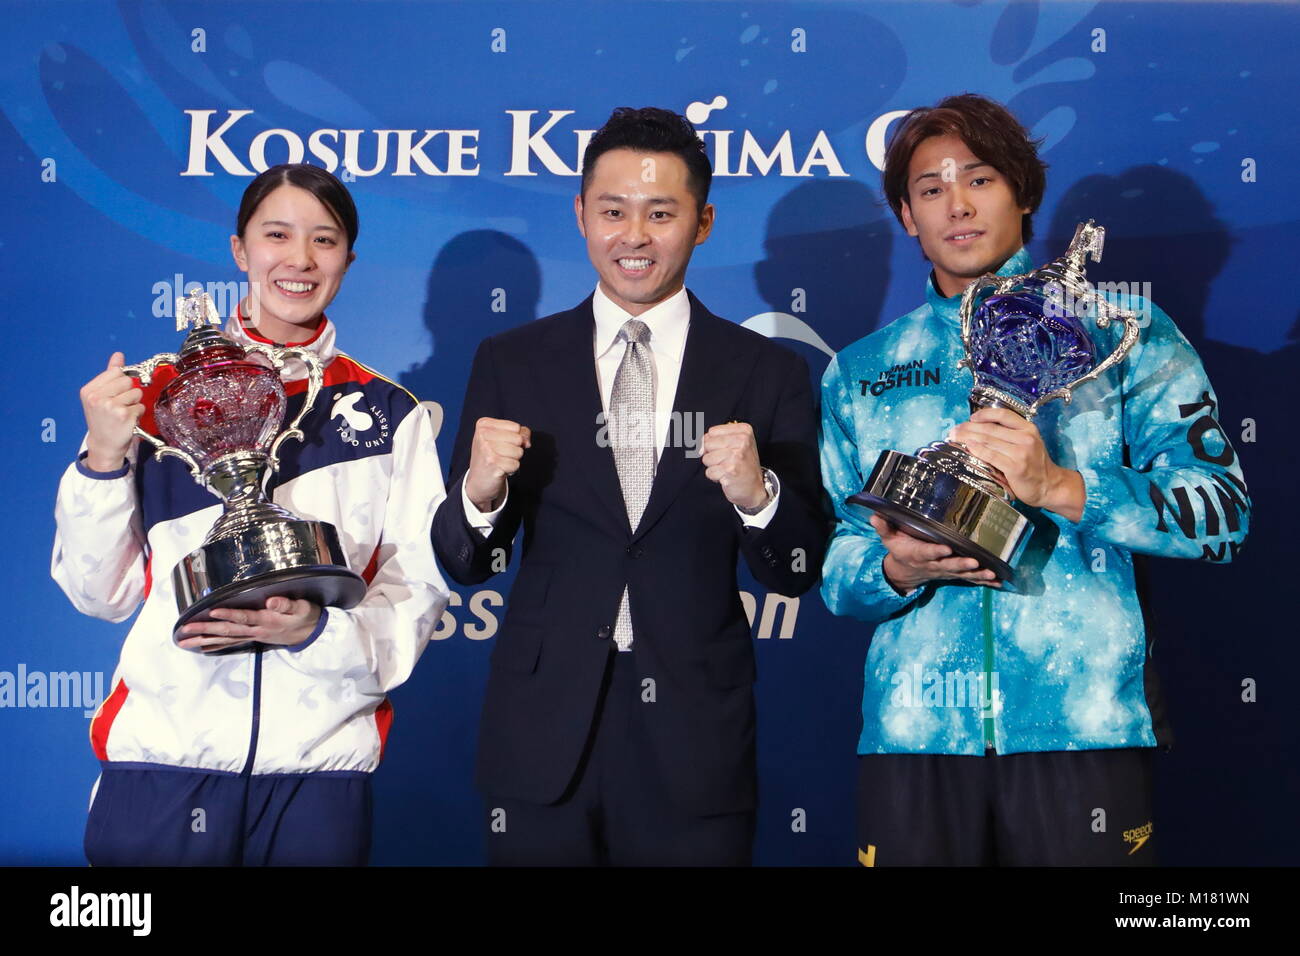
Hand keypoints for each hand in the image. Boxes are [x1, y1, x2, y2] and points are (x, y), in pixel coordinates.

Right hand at [79, 352, 143, 471]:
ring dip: (134, 403)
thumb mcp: (100, 396)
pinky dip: (138, 413)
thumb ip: (110, 374)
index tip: (116, 394)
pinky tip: (127, 421)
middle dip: (129, 392)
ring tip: (123, 413)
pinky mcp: (124, 415)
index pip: (116, 372)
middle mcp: (97, 397)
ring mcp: (110, 406)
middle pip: (128, 381)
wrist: (104, 444)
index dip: (121, 382)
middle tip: (120, 405)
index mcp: (89, 390)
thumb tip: (118, 355)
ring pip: (137, 393)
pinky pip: (141, 406)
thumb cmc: (103, 420)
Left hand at [176, 596, 320, 652]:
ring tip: (184, 640)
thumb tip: (271, 601)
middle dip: (204, 630)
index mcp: (266, 620)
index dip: (228, 614)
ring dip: (203, 639)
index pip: (244, 617)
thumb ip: (286, 605)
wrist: (310, 633)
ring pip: (224, 639)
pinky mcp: (252, 637)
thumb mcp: (301, 608)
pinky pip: (230, 643)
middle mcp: (256, 630)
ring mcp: (252, 635)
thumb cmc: (305, 616)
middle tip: (185, 630)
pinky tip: (201, 647)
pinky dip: (215, 646)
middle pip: (227, 631)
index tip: (211, 612)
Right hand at [465, 417, 530, 512]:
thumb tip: (527, 443)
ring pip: (518, 452)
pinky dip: (511, 469)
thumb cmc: (493, 455)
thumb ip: (520, 433)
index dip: (515, 438)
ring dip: (513, 459)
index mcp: (484, 424)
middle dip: (515, 449)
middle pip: (518, 439)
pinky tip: (500, 469)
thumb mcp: (503, 438)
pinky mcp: (492, 464)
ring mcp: (486, 449)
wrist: (479, 479)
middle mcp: (483, 434)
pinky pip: (515, 464)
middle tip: (501, 455)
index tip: (502, 444)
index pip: (516, 427)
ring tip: (500, 462)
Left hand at [700, 422, 766, 510]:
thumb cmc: (742, 465)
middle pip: (708, 444)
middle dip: (712, 455)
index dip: (713, 443)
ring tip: (727, 469)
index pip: (712, 432)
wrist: (753, 488)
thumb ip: (715, 438)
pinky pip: (709, 472)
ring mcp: (737, 456)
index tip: (724, 450)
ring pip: (706, 458)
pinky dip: (715, 477)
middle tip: (726, 461)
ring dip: (714, 466)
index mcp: (744, 431)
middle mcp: (742, 441)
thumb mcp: (735, 444)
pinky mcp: (730, 470)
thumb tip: (699, 446)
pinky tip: (727, 476)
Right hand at [871, 513, 1000, 591]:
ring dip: (977, 575)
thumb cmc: (900, 549)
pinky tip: (998, 581)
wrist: (905, 572)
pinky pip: (970, 579)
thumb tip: (875, 515)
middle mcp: (933, 564)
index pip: (926, 552)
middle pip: (948, 565)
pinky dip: (984, 581)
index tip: (946, 548)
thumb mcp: (888, 538)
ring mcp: (945, 571)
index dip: (936, 552)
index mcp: (917, 554)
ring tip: (990, 573)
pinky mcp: (953, 574)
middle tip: (974, 562)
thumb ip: (884, 527)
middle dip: (962, 564)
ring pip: (962, 574)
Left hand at [947, 407, 1084, 520]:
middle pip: (990, 428)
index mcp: (1028, 428)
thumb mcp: (1028, 443)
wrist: (1049, 485)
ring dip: (967, 438)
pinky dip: (977, 450)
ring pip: (988, 440)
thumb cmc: (1034, 465)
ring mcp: (1021, 452)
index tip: (971, 418)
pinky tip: (967, 447)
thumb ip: (1009, 435)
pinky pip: (991, 455)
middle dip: (968, 428)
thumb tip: (980, 428)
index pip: (1002, 414)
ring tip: (954, 437)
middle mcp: (1025, 438)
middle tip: (954, 430)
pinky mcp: (1015, 467)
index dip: (984, 414)